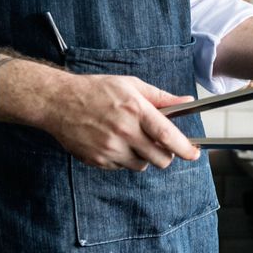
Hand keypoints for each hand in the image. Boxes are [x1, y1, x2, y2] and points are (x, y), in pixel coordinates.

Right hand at [42, 74, 200, 170]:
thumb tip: (186, 101)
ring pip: (142, 166)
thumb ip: (161, 97)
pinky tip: (114, 142)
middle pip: (160, 159)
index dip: (185, 149)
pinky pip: (122, 167)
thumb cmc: (96, 90)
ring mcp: (109, 148)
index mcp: (135, 110)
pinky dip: (124, 159)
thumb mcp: (131, 85)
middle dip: (166, 155)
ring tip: (132, 139)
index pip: (168, 136)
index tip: (194, 153)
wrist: (58, 101)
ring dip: (144, 157)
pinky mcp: (97, 160)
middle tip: (161, 146)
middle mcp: (124, 131)